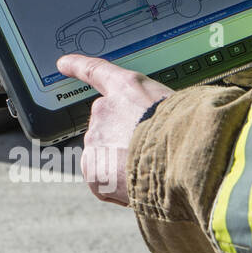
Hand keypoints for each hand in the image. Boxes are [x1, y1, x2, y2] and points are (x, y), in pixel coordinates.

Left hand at [55, 53, 173, 205]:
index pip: (96, 72)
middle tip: (149, 153)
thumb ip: (153, 111)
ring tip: (149, 169)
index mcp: (126, 87)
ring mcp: (94, 139)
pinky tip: (138, 183)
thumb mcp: (175, 106)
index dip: (78, 66)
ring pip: (106, 157)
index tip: (63, 64)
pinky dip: (118, 188)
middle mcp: (103, 109)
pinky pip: (104, 181)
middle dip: (124, 142)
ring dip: (122, 166)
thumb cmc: (188, 131)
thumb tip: (151, 127)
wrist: (183, 156)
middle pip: (108, 129)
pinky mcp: (92, 167)